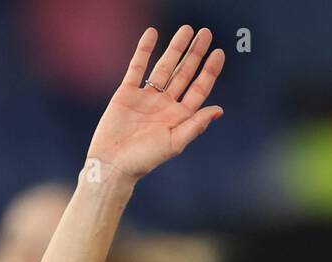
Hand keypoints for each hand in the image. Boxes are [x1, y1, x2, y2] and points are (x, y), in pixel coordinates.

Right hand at [85, 25, 225, 182]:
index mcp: (180, 116)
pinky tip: (153, 34)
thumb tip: (219, 109)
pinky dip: (144, 50)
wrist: (113, 162)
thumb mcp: (175, 142)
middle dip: (195, 53)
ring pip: (164, 67)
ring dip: (175, 48)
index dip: (209, 71)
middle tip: (206, 33)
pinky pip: (137, 67)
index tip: (219, 53)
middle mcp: (166, 104)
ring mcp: (147, 97)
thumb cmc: (145, 159)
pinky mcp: (127, 92)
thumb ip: (196, 125)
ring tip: (186, 30)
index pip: (199, 89)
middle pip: (184, 73)